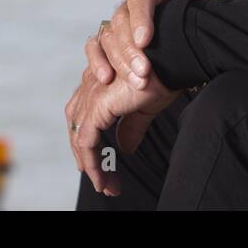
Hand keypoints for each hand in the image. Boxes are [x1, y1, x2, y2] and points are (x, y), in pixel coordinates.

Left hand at [64, 65, 180, 195]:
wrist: (170, 63)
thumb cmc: (162, 77)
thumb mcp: (144, 110)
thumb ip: (131, 128)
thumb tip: (124, 147)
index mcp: (99, 84)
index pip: (86, 118)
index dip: (93, 144)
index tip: (107, 169)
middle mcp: (90, 86)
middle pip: (78, 127)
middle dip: (87, 156)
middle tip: (103, 180)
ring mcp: (91, 95)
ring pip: (79, 137)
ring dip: (89, 164)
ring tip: (103, 184)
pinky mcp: (97, 105)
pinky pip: (86, 141)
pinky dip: (91, 161)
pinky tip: (101, 176)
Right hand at [85, 0, 212, 91]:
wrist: (197, 38)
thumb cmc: (197, 18)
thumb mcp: (197, 0)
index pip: (139, 0)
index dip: (139, 20)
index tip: (145, 41)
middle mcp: (131, 7)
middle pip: (121, 22)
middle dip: (130, 49)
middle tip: (144, 71)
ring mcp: (118, 25)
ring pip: (108, 38)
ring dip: (120, 61)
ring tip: (138, 81)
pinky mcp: (110, 42)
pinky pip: (95, 48)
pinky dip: (97, 62)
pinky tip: (107, 78)